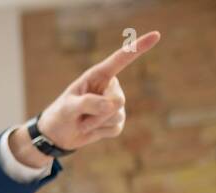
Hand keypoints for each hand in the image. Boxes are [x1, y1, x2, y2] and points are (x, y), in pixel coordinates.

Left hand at [12, 30, 159, 164]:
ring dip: (95, 124)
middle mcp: (111, 87)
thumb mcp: (68, 107)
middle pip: (118, 100)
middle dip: (98, 113)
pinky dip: (99, 133)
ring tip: (83, 121)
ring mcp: (116, 105)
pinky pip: (115, 129)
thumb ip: (87, 103)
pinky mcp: (117, 121)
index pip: (121, 59)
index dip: (138, 47)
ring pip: (117, 116)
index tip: (156, 35)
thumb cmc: (62, 114)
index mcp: (99, 75)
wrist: (59, 135)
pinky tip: (91, 129)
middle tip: (80, 115)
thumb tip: (112, 105)